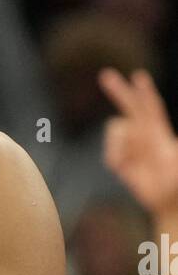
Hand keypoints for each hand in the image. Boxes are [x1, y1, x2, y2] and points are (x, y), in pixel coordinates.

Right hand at [100, 67, 177, 218]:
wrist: (165, 199)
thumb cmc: (177, 182)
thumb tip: (177, 144)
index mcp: (159, 131)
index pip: (151, 107)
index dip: (145, 92)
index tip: (138, 76)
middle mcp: (144, 134)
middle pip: (129, 106)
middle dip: (118, 90)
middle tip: (105, 75)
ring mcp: (131, 145)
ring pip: (116, 129)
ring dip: (119, 143)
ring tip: (129, 161)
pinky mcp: (120, 159)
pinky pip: (109, 151)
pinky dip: (114, 157)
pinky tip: (124, 169)